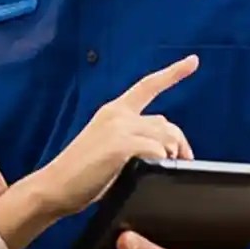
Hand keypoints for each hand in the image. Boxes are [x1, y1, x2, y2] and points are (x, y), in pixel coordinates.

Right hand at [28, 55, 198, 217]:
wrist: (56, 186)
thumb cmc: (82, 174)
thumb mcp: (109, 147)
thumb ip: (134, 139)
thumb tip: (164, 148)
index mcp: (113, 111)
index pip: (148, 85)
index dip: (173, 73)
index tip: (192, 62)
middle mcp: (117, 114)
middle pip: (166, 123)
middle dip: (178, 144)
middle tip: (181, 162)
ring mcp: (119, 128)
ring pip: (165, 137)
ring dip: (169, 156)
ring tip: (158, 169)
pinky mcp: (121, 145)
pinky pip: (157, 151)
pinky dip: (159, 164)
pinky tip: (145, 172)